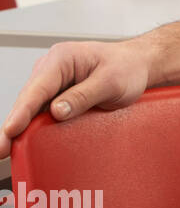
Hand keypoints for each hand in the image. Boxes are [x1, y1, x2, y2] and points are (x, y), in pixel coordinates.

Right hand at [1, 39, 151, 157]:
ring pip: (31, 108)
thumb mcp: (112, 82)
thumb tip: (57, 111)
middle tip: (2, 149)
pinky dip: (33, 126)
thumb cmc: (127, 68)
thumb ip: (84, 96)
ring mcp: (51, 82)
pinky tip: (26, 142)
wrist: (137, 66)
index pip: (37, 88)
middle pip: (27, 100)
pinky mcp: (56, 94)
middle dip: (13, 125)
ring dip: (20, 128)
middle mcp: (51, 68)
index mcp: (62, 58)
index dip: (21, 111)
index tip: (11, 129)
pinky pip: (41, 111)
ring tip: (8, 150)